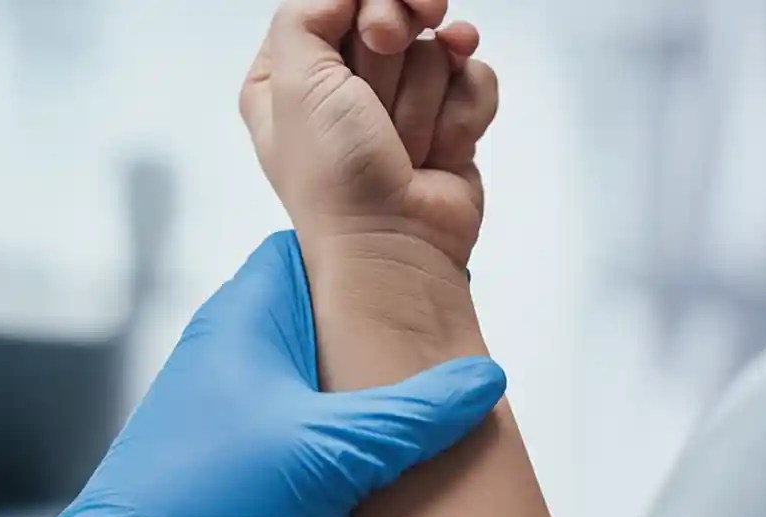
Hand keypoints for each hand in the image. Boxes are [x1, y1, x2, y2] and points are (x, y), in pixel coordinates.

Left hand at [0, 232, 506, 516]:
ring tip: (411, 410)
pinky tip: (364, 463)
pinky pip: (292, 419)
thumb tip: (484, 379)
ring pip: (306, 371)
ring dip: (353, 390)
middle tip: (433, 352)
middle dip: (373, 331)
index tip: (424, 280)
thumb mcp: (335, 453)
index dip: (366, 256)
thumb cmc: (212, 505)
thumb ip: (416, 413)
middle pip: (316, 312)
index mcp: (245, 316)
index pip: (309, 247)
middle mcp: (228, 347)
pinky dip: (330, 431)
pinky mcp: (225, 451)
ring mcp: (223, 400)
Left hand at [241, 0, 499, 268]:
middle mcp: (343, 86)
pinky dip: (462, 112)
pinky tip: (442, 146)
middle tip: (385, 52)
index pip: (337, 0)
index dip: (366, 1)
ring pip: (436, 48)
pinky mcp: (447, 122)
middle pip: (392, 12)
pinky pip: (474, 77)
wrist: (394, 243)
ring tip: (403, 143)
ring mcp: (400, 103)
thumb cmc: (336, 178)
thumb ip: (309, 9)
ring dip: (422, 95)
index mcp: (291, 73)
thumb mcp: (292, 79)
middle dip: (395, 41)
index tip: (374, 25)